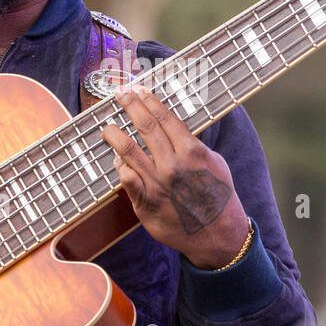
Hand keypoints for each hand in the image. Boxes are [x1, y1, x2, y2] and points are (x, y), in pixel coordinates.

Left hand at [100, 84, 249, 269]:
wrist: (217, 235)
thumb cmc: (218, 197)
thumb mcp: (215, 163)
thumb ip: (193, 146)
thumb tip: (174, 131)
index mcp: (192, 152)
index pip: (165, 118)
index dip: (149, 101)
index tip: (139, 90)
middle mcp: (173, 165)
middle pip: (145, 127)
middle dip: (130, 106)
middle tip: (119, 94)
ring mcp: (157, 184)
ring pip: (128, 151)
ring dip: (114, 134)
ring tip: (107, 127)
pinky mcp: (146, 203)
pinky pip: (126, 179)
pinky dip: (120, 166)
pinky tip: (116, 159)